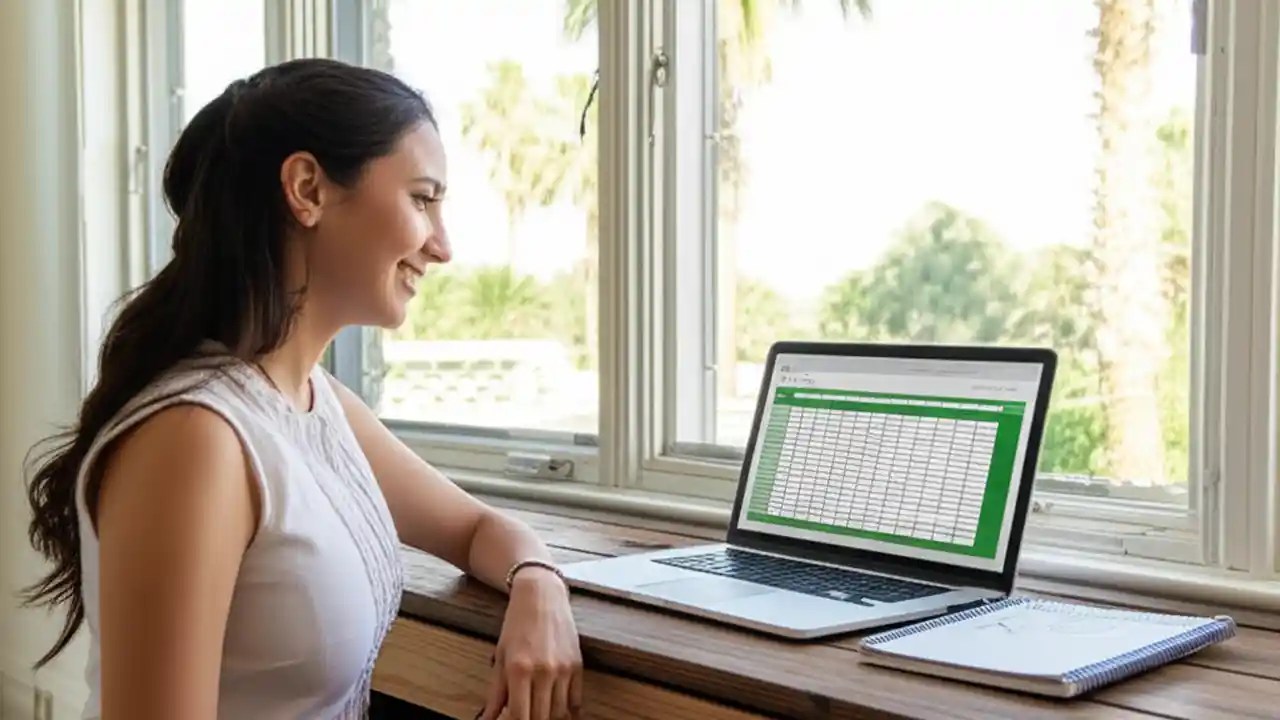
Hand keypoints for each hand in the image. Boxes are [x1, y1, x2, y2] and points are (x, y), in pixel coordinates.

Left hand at [479, 568, 582, 719]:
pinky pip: (575, 701)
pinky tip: (559, 713)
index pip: (519, 716)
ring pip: (559, 713)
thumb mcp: (501, 656)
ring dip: (548, 718)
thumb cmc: (516, 624)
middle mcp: (543, 671)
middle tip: (524, 716)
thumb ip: (495, 693)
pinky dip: (568, 712)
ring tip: (539, 714)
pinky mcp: (577, 665)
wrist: (542, 595)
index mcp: (518, 670)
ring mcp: (563, 669)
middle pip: (540, 718)